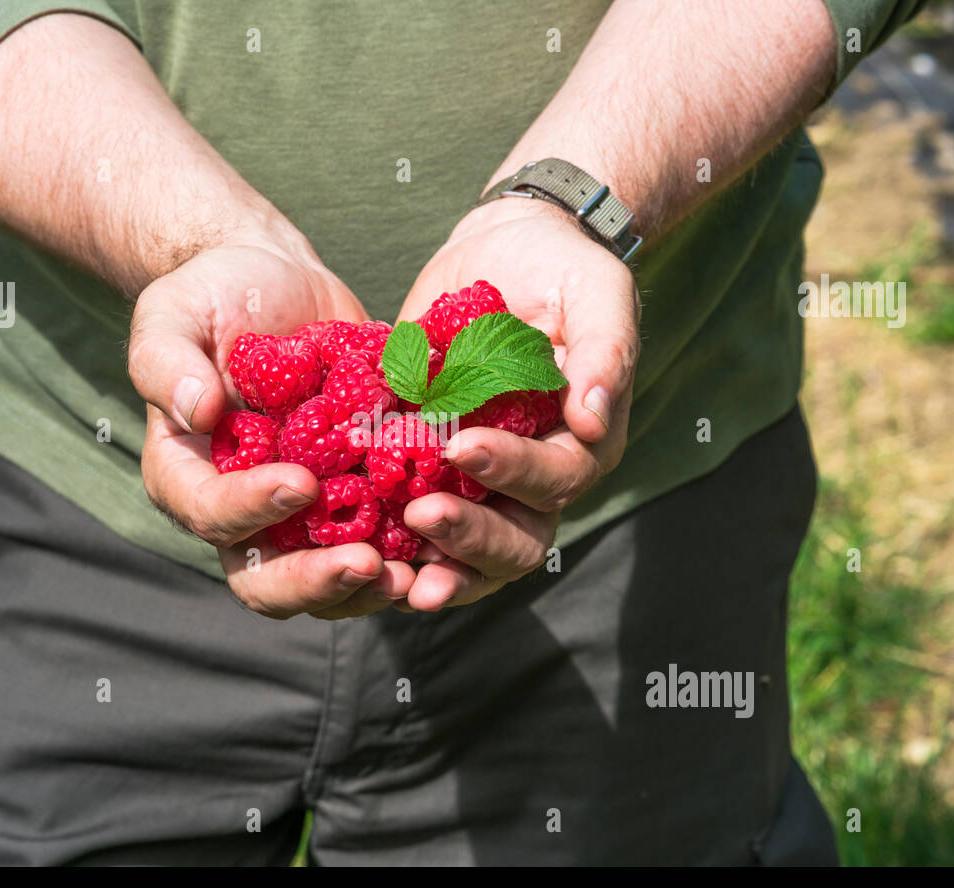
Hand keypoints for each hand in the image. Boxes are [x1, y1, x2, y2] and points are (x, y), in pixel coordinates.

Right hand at [129, 226, 415, 618]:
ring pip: (325, 581)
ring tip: (413, 574)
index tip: (300, 484)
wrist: (281, 282)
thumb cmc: (216, 295)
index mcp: (187, 475)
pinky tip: (447, 545)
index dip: (250, 510)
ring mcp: (301, 514)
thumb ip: (166, 361)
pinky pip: (377, 544)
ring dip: (366, 589)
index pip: (210, 514)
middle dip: (315, 581)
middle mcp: (242, 510)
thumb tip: (196, 412)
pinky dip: (408, 553)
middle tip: (366, 564)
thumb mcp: (174, 312)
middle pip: (265, 578)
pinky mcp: (353, 497)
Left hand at [392, 200, 640, 610]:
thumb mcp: (599, 295)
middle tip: (420, 517)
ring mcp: (478, 480)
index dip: (514, 472)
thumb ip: (605, 353)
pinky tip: (349, 546)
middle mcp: (530, 477)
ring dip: (431, 564)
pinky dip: (386, 539)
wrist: (506, 250)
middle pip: (514, 539)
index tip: (464, 446)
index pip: (555, 480)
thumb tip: (595, 420)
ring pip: (465, 549)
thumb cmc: (566, 270)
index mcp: (579, 445)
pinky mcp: (427, 465)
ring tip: (388, 571)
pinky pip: (410, 517)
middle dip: (469, 538)